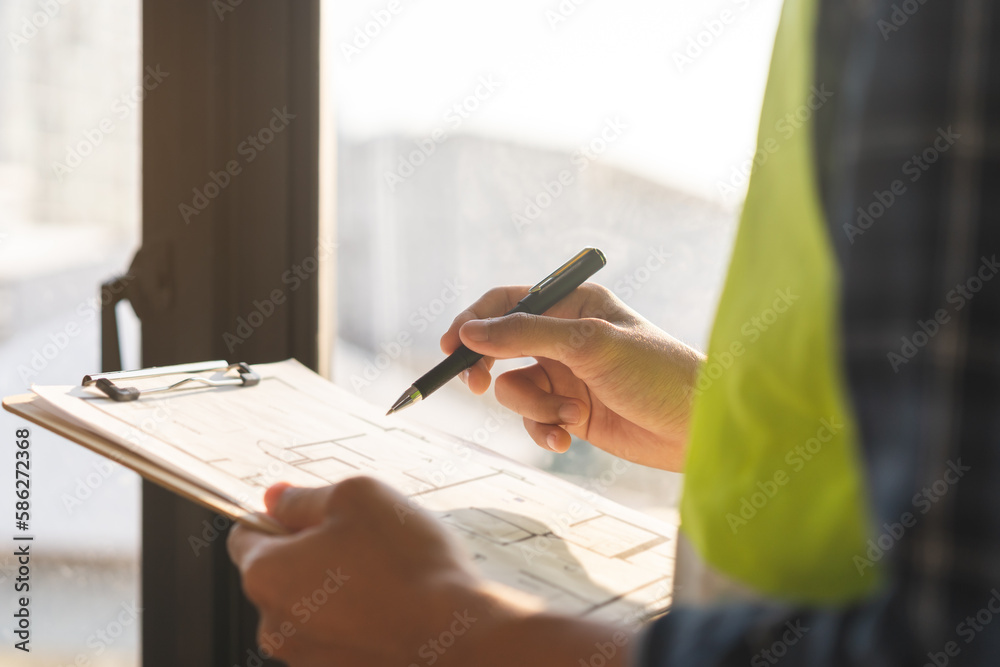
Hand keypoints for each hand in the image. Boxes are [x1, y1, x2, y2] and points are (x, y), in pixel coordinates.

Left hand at [227, 478, 631, 666]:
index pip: (244, 533)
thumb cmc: (407, 565)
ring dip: (336, 582)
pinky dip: (356, 613)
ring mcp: (305, 655)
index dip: (279, 514)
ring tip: (385, 571)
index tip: (314, 510)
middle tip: (362, 536)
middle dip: (312, 549)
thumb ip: (304, 497)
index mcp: (266, 574)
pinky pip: (335, 630)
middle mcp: (274, 623)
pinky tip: (391, 600)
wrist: (454, 635)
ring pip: (310, 602)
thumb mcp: (356, 497)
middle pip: (279, 571)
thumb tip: (276, 497)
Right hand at [441, 283, 702, 470]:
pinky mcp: (572, 412)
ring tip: (566, 417)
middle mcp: (566, 337)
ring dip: (532, 408)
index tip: (450, 348)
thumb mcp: (589, 344)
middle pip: (501, 347)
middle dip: (488, 368)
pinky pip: (534, 419)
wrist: (697, 427)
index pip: (508, 302)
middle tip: (474, 386)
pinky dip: (543, 431)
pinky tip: (567, 440)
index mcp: (573, 305)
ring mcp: (567, 376)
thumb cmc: (656, 373)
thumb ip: (526, 334)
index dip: (474, 322)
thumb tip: (469, 331)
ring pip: (515, 389)